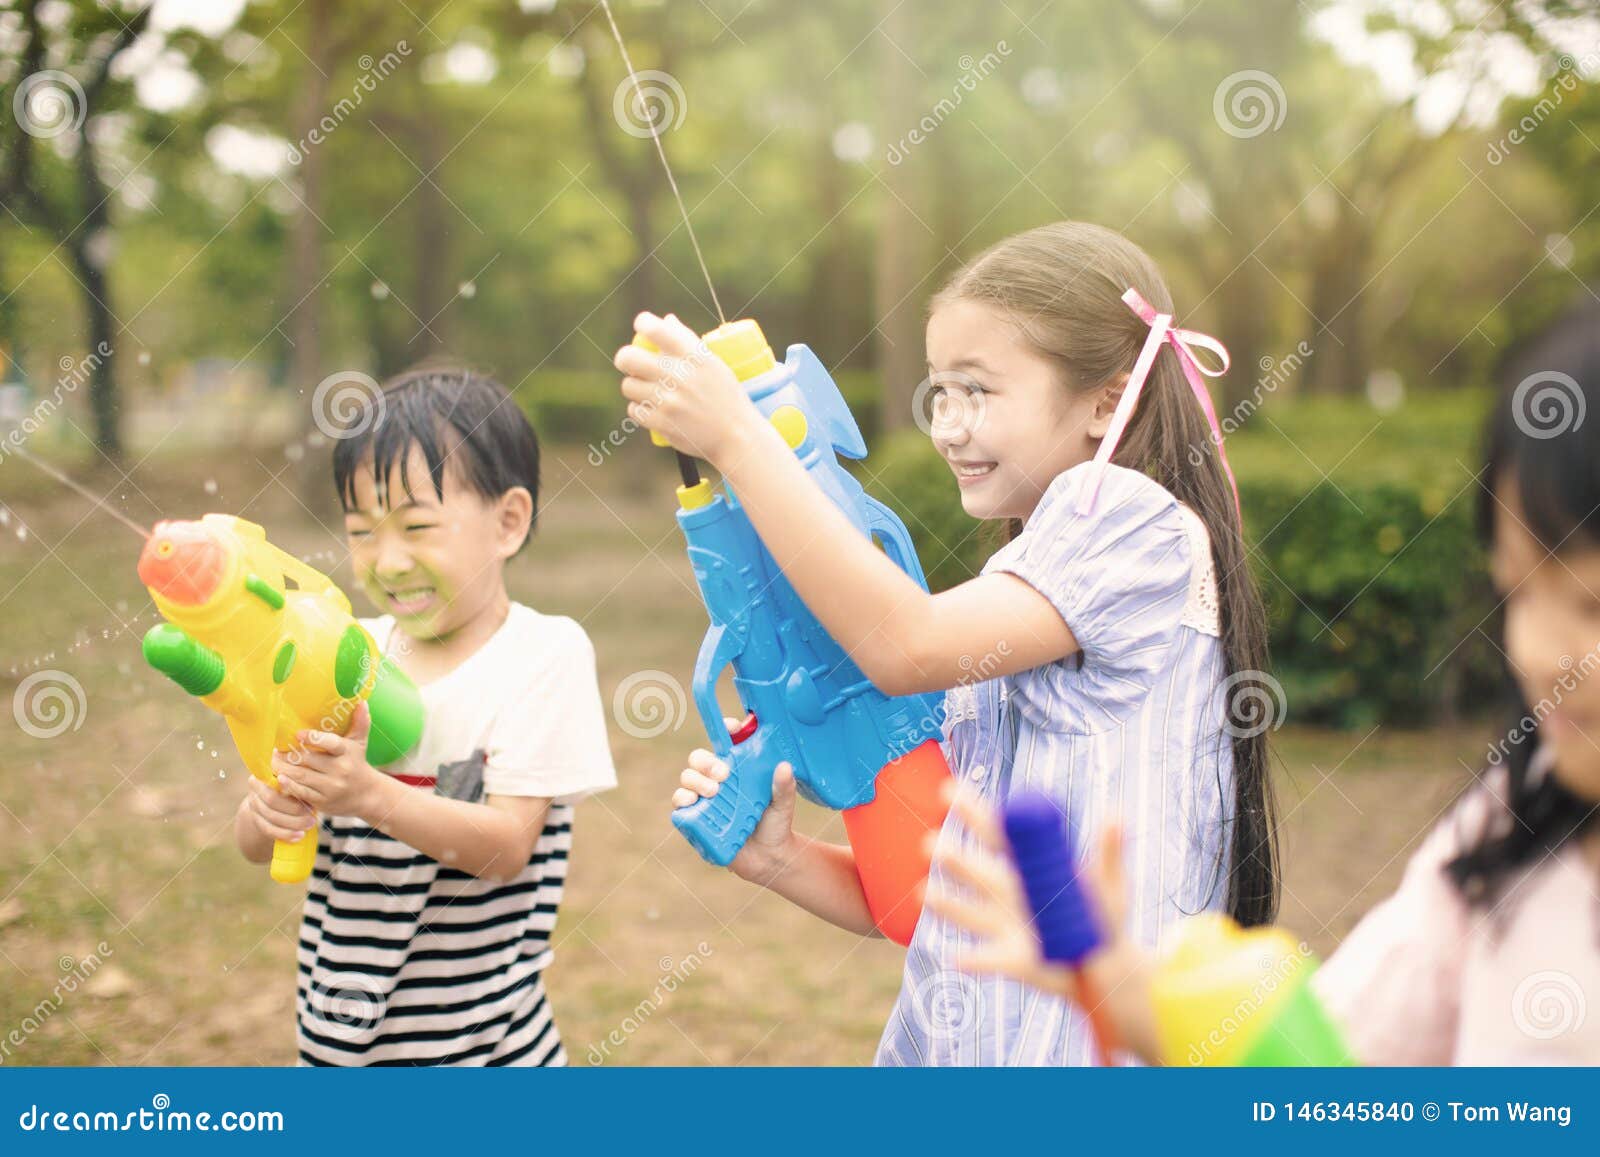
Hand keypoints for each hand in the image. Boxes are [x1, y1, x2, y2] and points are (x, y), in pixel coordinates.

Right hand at [241, 774, 316, 844]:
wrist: (274, 803)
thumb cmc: (292, 788)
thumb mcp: (295, 781)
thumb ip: (299, 781)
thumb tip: (314, 784)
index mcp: (265, 774)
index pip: (275, 781)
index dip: (292, 789)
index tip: (308, 797)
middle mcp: (255, 789)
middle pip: (272, 800)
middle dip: (294, 809)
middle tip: (313, 815)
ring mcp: (254, 806)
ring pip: (271, 817)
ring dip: (292, 823)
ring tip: (310, 825)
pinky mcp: (257, 821)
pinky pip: (269, 830)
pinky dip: (285, 834)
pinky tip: (299, 837)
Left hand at [273, 701, 384, 818]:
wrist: (366, 795)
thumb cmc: (357, 763)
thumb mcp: (360, 743)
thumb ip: (360, 723)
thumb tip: (362, 702)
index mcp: (348, 752)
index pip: (331, 743)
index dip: (313, 738)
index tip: (297, 734)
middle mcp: (340, 770)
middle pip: (309, 759)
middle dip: (289, 754)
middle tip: (275, 748)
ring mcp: (331, 787)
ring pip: (301, 775)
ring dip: (283, 768)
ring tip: (273, 761)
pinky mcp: (322, 801)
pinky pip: (301, 792)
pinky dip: (288, 785)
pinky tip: (279, 778)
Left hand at [614, 311, 762, 463]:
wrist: (736, 435)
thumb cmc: (726, 397)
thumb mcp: (714, 364)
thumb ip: (688, 341)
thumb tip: (667, 320)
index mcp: (693, 356)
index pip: (655, 329)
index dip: (643, 323)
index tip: (642, 326)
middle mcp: (679, 375)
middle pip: (628, 358)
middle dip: (625, 359)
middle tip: (631, 364)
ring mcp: (669, 400)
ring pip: (628, 386)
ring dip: (635, 388)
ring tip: (649, 392)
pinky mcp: (662, 423)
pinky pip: (634, 410)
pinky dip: (640, 410)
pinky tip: (652, 410)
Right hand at [673, 735, 797, 885]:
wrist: (768, 859)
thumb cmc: (775, 825)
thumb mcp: (784, 804)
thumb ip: (784, 787)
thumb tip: (784, 767)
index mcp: (737, 769)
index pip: (726, 741)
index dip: (726, 730)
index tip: (733, 728)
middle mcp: (716, 780)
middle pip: (699, 758)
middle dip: (706, 762)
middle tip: (723, 775)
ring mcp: (704, 799)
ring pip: (687, 778)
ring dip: (695, 781)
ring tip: (713, 792)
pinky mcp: (695, 818)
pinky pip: (680, 806)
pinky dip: (683, 801)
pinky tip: (693, 803)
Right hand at [926, 787, 1161, 1061]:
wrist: (1105, 966)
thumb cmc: (1103, 917)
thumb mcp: (1109, 882)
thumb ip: (1109, 851)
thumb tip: (1116, 814)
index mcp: (1026, 867)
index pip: (995, 834)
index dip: (972, 812)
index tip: (948, 790)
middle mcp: (1007, 894)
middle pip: (976, 872)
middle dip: (954, 859)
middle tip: (931, 843)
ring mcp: (1005, 927)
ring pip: (970, 914)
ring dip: (948, 905)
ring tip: (924, 892)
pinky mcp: (1011, 960)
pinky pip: (988, 960)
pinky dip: (974, 960)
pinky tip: (955, 958)